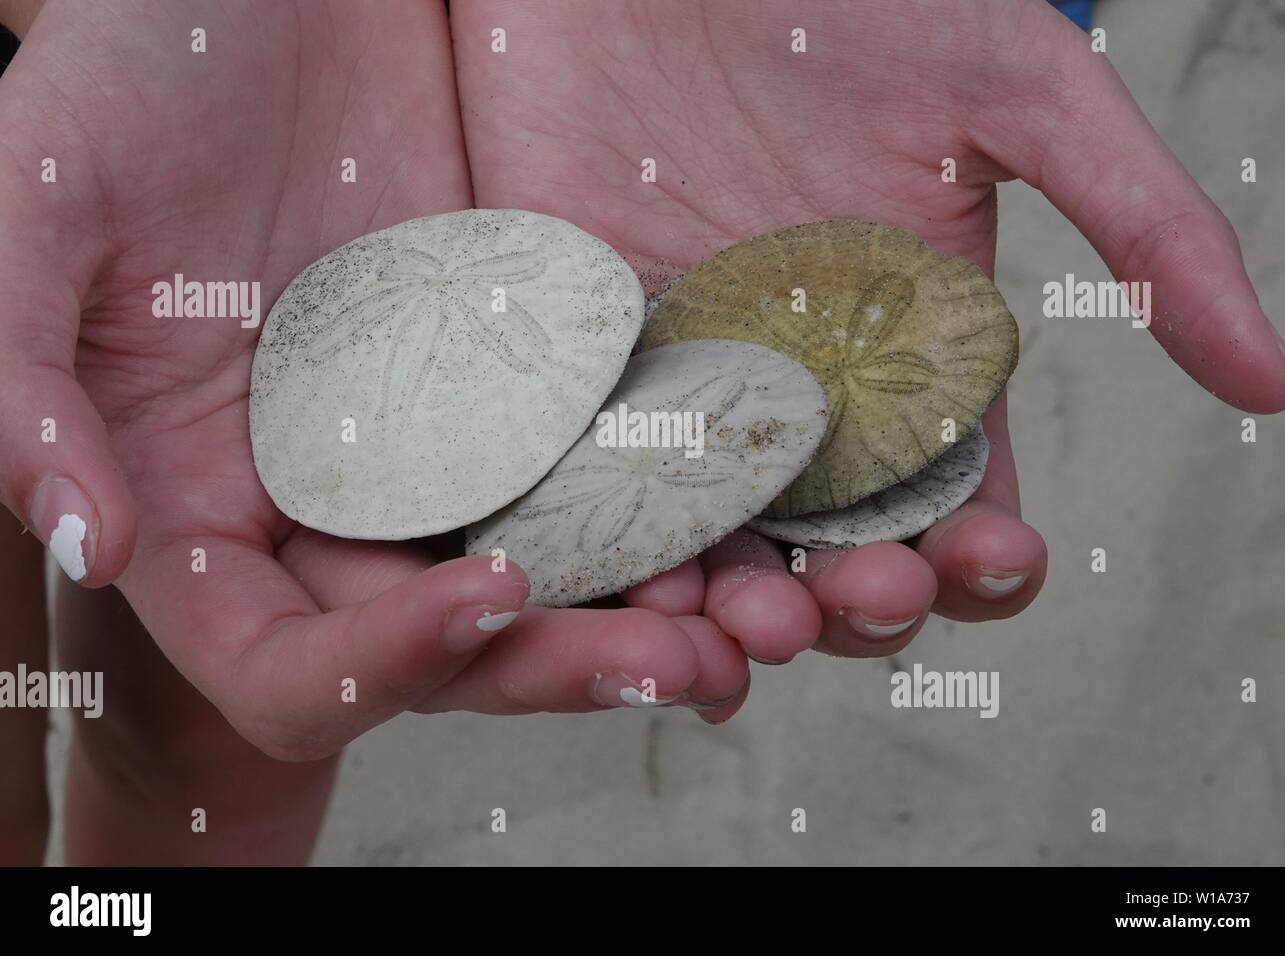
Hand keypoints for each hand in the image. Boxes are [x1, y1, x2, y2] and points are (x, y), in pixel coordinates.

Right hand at [0, 0, 745, 763]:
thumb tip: (91, 547)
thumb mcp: (40, 201)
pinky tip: (746, 509)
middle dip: (560, 670)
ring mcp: (439, 454)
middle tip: (683, 662)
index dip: (378, 668)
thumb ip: (25, 381)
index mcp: (205, 509)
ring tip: (751, 617)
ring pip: (547, 580)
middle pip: (449, 652)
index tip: (491, 595)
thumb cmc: (134, 70)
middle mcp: (332, 506)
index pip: (282, 665)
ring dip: (642, 616)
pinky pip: (601, 473)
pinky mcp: (526, 386)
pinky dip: (669, 507)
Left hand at [450, 0, 1284, 658]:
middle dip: (850, 603)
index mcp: (912, 354)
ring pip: (714, 546)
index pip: (954, 499)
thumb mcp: (1011, 95)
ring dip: (730, 607)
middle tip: (842, 602)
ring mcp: (690, 382)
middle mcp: (802, 387)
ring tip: (733, 622)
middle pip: (832, 550)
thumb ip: (1141, 226)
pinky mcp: (589, 359)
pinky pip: (596, 483)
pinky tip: (624, 580)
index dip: (976, 556)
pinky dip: (609, 547)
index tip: (980, 561)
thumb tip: (1272, 381)